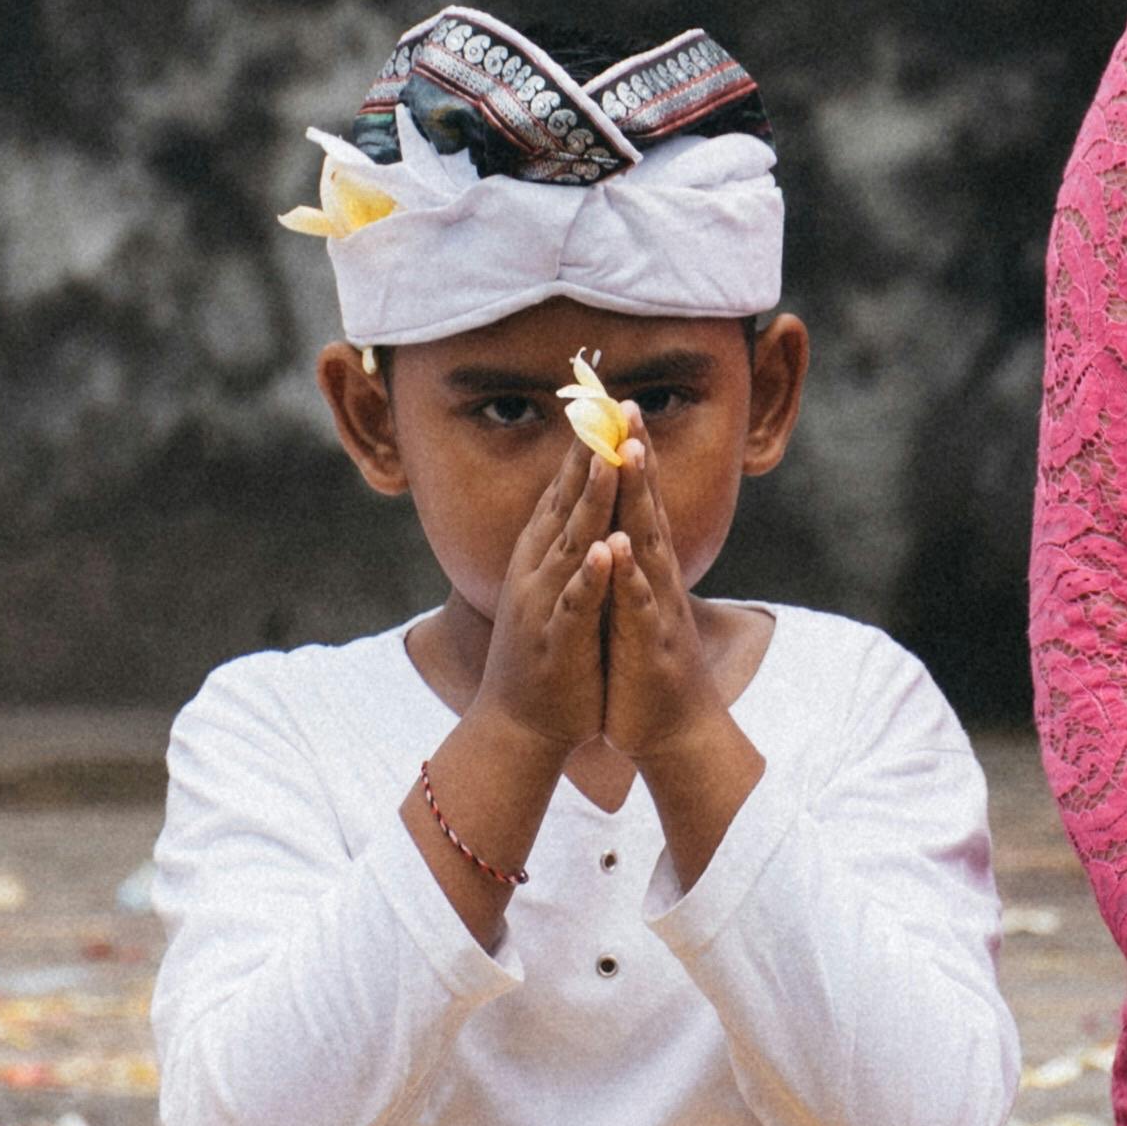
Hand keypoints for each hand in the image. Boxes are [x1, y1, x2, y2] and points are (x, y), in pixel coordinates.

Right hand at [466, 428, 621, 769]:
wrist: (517, 726)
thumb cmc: (543, 656)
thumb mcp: (550, 587)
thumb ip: (559, 543)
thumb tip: (571, 499)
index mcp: (541, 557)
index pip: (563, 489)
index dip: (583, 445)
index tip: (604, 399)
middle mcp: (538, 570)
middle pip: (565, 501)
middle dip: (589, 452)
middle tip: (608, 404)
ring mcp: (546, 603)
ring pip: (571, 543)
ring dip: (590, 499)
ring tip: (610, 458)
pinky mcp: (559, 640)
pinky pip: (577, 604)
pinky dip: (591, 577)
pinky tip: (606, 550)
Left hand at [602, 431, 760, 882]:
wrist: (675, 733)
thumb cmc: (650, 669)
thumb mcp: (636, 607)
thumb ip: (633, 567)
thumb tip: (623, 529)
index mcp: (647, 571)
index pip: (638, 504)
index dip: (628, 458)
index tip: (615, 410)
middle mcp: (657, 581)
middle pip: (648, 508)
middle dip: (639, 457)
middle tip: (629, 406)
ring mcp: (657, 610)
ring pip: (648, 546)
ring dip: (641, 500)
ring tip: (631, 453)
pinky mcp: (650, 646)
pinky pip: (639, 605)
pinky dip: (630, 575)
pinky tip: (620, 546)